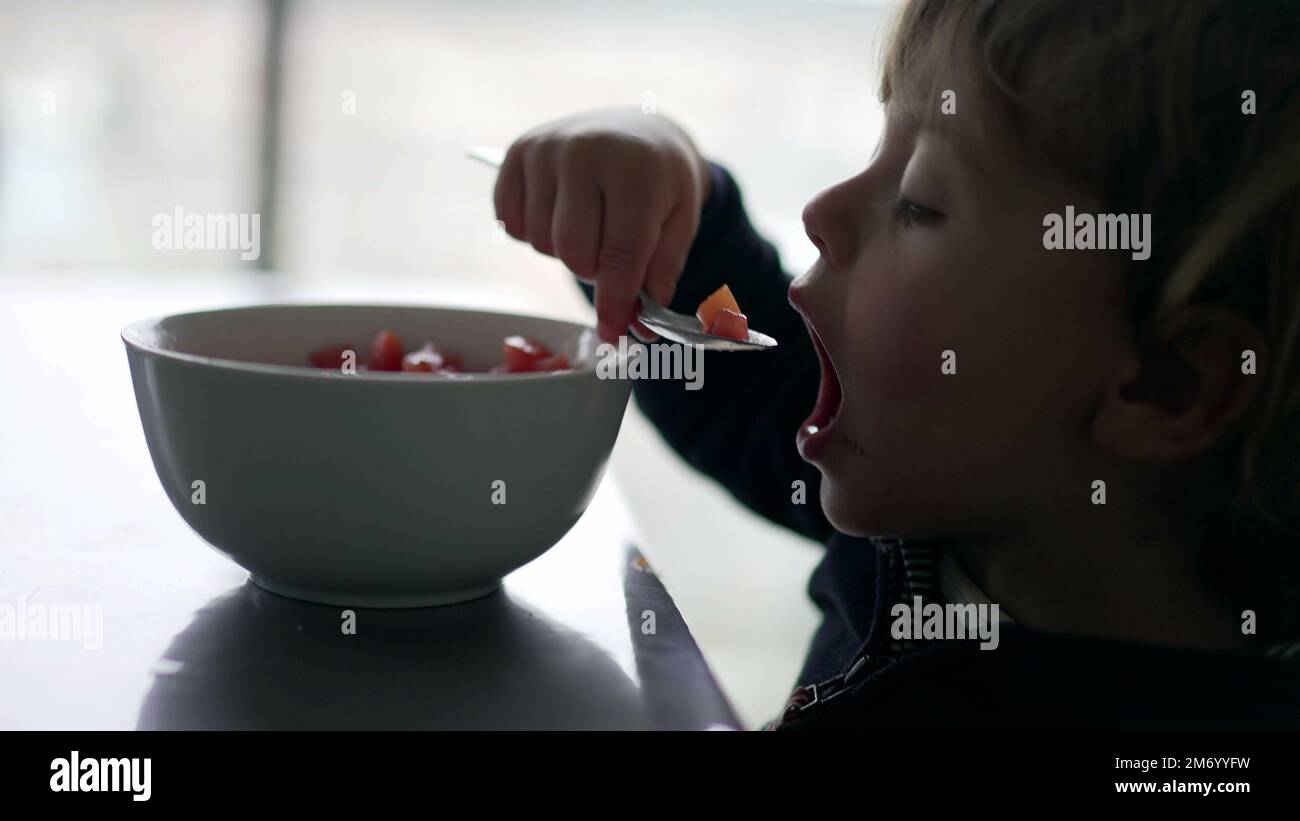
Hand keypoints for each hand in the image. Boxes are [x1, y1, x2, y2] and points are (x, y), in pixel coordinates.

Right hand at [493, 107, 710, 341]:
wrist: (635, 129)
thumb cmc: (660, 182)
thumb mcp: (680, 220)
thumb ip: (661, 273)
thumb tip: (637, 326)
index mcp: (636, 169)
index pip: (621, 252)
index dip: (616, 299)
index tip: (613, 331)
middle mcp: (585, 151)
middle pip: (573, 251)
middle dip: (592, 271)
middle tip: (611, 256)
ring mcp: (545, 149)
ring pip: (542, 242)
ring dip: (565, 251)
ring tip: (589, 224)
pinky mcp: (516, 152)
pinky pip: (512, 224)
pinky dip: (534, 233)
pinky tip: (559, 211)